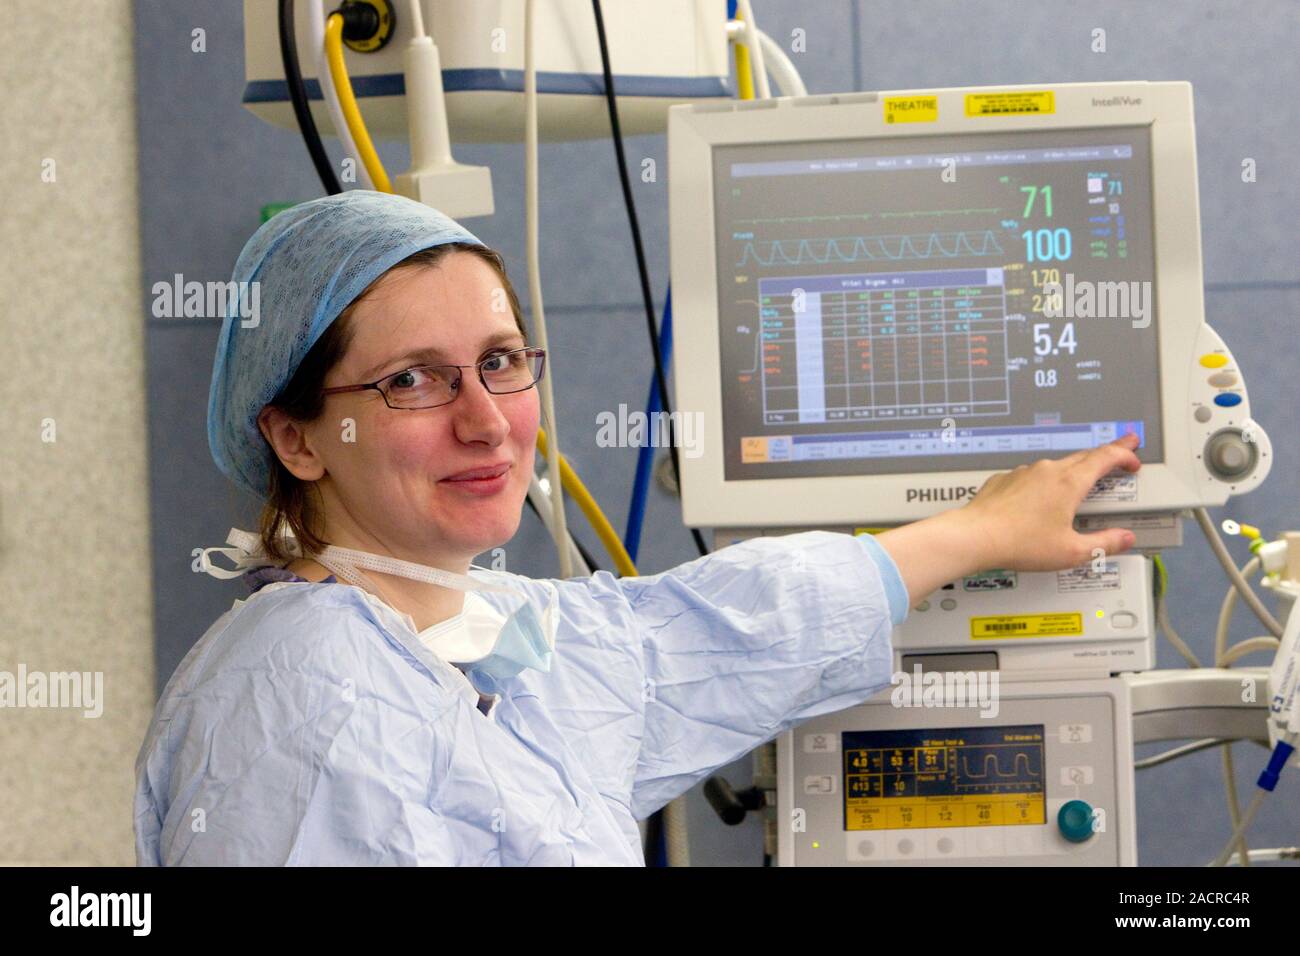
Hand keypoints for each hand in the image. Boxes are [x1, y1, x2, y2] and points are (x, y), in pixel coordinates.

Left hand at [953, 431, 1142, 571]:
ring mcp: (1023, 473)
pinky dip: (1043, 482)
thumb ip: (1103, 543)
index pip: (1105, 457)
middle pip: (1083, 456)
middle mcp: (1046, 471)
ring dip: (1072, 470)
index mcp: (1069, 483)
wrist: (975, 536)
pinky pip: (1031, 476)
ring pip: (1056, 465)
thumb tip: (1123, 538)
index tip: (1132, 456)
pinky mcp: (1005, 480)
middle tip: (1118, 453)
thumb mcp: (1071, 551)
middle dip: (1105, 455)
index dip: (1124, 454)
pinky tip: (1040, 498)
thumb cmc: (1018, 542)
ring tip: (1080, 482)